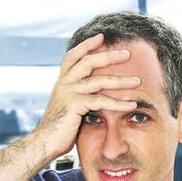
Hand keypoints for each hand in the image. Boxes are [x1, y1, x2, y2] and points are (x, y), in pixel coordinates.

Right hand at [33, 34, 141, 160]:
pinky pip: (100, 100)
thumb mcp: (68, 109)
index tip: (102, 37)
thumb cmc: (58, 131)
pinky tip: (131, 105)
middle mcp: (64, 83)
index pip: (74, 56)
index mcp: (62, 82)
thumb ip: (78, 99)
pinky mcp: (74, 105)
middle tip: (128, 53)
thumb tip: (93, 99)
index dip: (87, 45)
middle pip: (88, 61)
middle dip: (109, 55)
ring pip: (98, 80)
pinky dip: (118, 103)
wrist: (44, 143)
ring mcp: (68, 92)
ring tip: (137, 81)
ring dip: (120, 80)